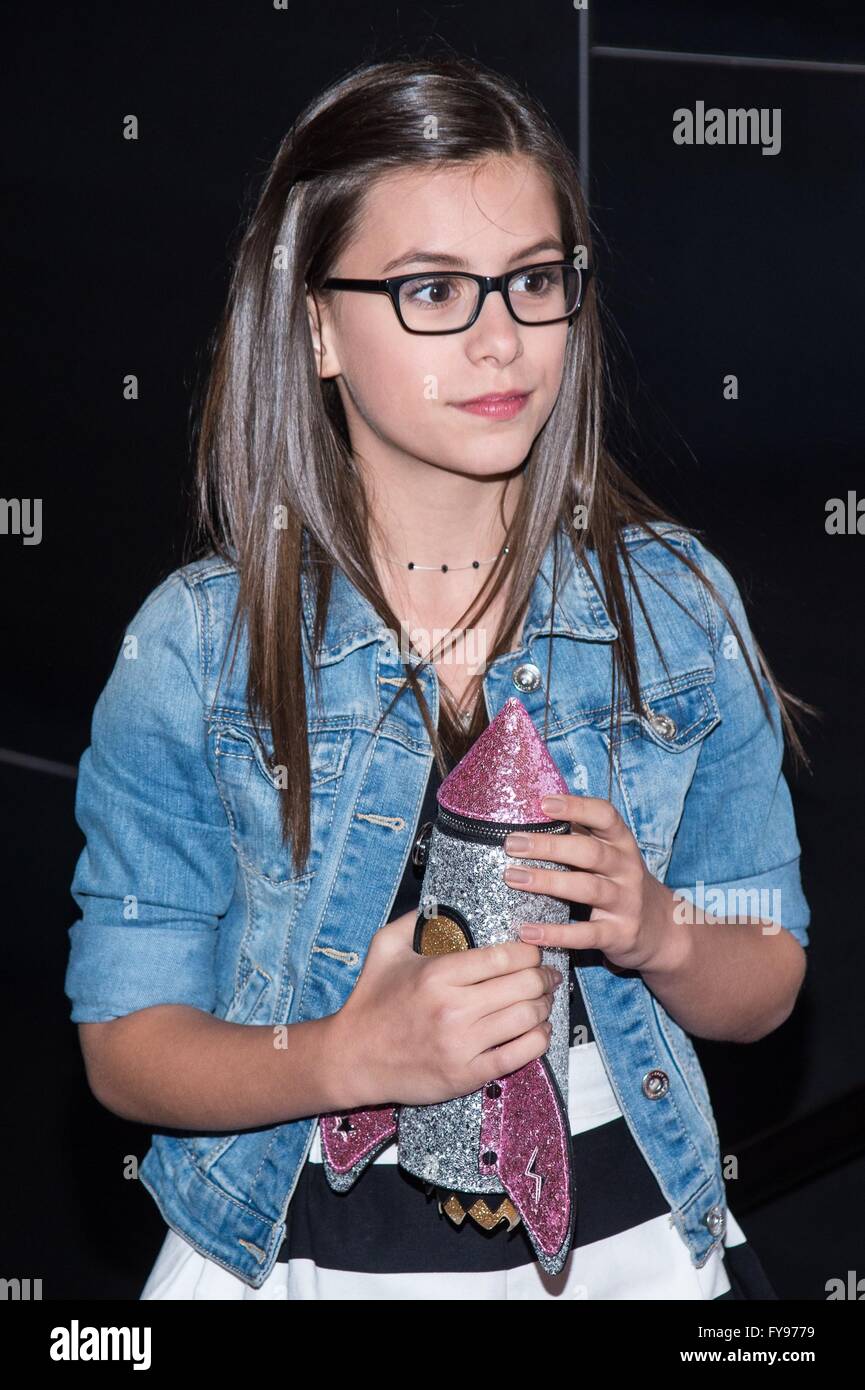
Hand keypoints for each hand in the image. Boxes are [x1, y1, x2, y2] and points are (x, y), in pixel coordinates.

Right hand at [335, 908, 563, 1108]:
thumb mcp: (384, 948)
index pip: (505, 957)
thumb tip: (442, 904)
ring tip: (544, 1000)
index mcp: (439, 974)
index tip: (534, 951)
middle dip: (545, 977)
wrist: (352, 1058)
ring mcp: (462, 1044)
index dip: (530, 952)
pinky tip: (539, 1031)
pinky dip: (539, 1041)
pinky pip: (520, 1055)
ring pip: (528, 1019)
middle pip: (524, 986)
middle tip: (548, 975)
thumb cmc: (370, 1001)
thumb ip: (414, 920)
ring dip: (544, 1006)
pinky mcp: (467, 1074)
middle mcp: (454, 1008)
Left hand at [501, 793, 683, 973]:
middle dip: (549, 846)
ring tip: (513, 877)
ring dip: (546, 881)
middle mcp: (627, 869)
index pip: (604, 816)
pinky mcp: (619, 934)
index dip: (576, 806)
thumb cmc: (620, 883)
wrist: (662, 929)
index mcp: (622, 843)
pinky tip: (527, 931)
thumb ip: (579, 837)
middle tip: (512, 843)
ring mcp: (626, 902)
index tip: (543, 803)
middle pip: (589, 852)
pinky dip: (555, 933)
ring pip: (586, 888)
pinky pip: (585, 934)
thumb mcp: (610, 855)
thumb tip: (533, 815)